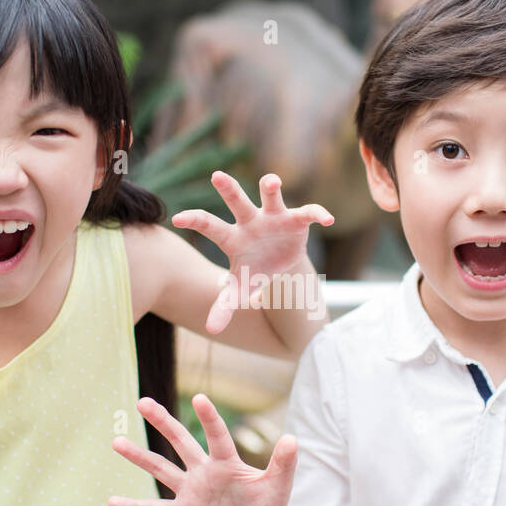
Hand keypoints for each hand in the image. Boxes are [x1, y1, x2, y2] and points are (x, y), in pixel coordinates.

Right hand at [108, 393, 297, 505]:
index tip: (199, 397)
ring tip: (116, 441)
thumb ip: (284, 463)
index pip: (217, 436)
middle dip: (163, 422)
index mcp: (227, 462)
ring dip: (139, 456)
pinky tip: (111, 501)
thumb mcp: (279, 486)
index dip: (209, 418)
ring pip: (161, 470)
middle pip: (180, 441)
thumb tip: (293, 439)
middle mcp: (204, 471)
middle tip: (142, 402)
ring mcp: (191, 491)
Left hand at [172, 171, 332, 332]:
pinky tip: (328, 219)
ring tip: (271, 181)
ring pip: (271, 196)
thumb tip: (211, 330)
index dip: (195, 221)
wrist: (279, 263)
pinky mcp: (296, 219)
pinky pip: (308, 212)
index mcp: (233, 237)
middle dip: (228, 189)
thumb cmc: (254, 270)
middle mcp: (251, 221)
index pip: (211, 226)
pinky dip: (318, 213)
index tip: (177, 218)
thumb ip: (225, 306)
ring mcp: (274, 217)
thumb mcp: (240, 289)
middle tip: (216, 175)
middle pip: (238, 202)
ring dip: (271, 187)